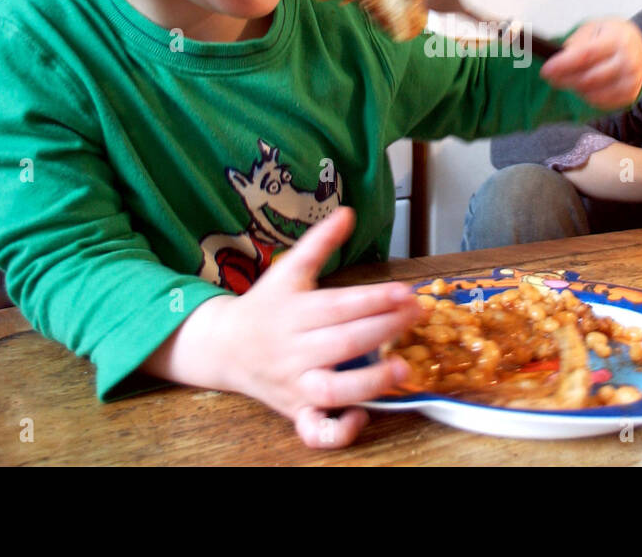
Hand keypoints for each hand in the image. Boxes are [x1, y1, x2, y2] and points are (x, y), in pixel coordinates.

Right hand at [212, 207, 422, 447]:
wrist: (222, 347)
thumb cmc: (265, 306)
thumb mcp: (288, 270)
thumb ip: (320, 242)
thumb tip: (348, 212)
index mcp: (294, 313)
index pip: (339, 306)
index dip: (374, 299)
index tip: (406, 292)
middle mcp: (294, 351)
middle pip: (343, 343)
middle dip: (385, 329)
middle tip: (418, 315)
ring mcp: (295, 385)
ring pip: (332, 390)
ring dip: (369, 382)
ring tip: (404, 368)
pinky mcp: (296, 412)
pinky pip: (315, 430)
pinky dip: (338, 431)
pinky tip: (364, 416)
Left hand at [539, 17, 641, 109]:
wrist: (636, 45)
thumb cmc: (611, 36)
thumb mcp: (594, 28)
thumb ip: (577, 42)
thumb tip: (558, 58)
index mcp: (618, 39)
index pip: (587, 54)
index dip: (564, 64)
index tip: (546, 69)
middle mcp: (629, 60)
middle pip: (589, 78)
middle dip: (565, 79)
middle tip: (550, 77)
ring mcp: (632, 80)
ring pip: (595, 94)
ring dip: (575, 89)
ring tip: (566, 80)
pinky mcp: (631, 94)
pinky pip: (602, 103)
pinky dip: (588, 97)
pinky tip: (581, 88)